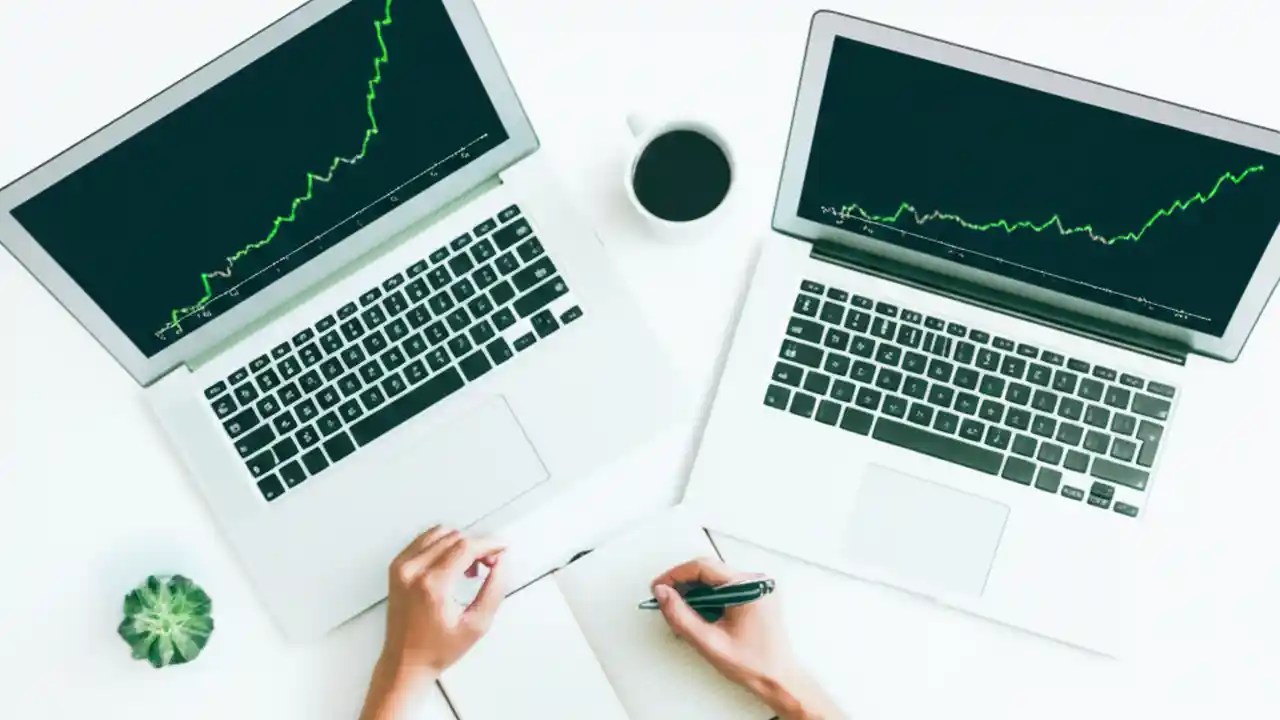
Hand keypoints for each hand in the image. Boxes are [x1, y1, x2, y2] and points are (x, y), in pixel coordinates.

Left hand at [361, 526, 506, 719]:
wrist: (405, 661)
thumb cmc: (437, 649)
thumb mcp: (477, 624)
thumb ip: (494, 589)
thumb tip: (501, 561)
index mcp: (432, 585)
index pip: (466, 547)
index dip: (489, 544)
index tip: (502, 548)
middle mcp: (412, 571)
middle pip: (454, 537)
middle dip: (477, 546)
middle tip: (488, 566)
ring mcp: (401, 567)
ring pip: (439, 533)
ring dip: (460, 544)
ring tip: (469, 568)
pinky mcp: (396, 567)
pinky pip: (424, 540)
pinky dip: (443, 545)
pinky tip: (451, 565)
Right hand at [652, 558, 842, 719]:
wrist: (779, 679)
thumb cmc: (754, 664)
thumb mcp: (710, 643)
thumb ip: (681, 617)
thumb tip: (663, 594)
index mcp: (747, 587)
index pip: (703, 566)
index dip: (675, 575)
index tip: (659, 587)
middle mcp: (755, 581)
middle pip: (709, 570)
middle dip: (683, 585)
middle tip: (666, 602)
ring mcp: (758, 587)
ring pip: (715, 579)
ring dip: (696, 594)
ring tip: (685, 616)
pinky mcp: (756, 595)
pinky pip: (725, 588)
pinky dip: (709, 599)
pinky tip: (703, 617)